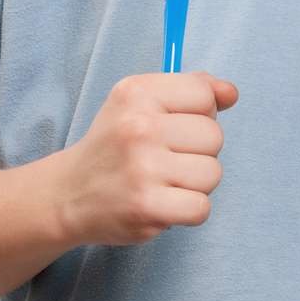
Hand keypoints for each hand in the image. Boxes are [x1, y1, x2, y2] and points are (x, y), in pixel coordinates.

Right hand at [58, 71, 238, 246]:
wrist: (68, 194)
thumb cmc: (115, 146)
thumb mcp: (141, 102)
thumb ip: (190, 90)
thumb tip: (230, 93)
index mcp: (136, 92)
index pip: (204, 94)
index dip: (199, 112)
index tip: (174, 126)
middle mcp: (138, 126)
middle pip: (214, 135)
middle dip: (197, 151)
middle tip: (165, 159)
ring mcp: (142, 168)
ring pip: (212, 173)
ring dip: (195, 183)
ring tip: (164, 182)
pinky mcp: (146, 206)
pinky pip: (202, 208)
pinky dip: (188, 210)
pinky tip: (164, 203)